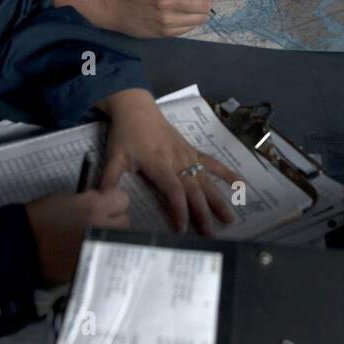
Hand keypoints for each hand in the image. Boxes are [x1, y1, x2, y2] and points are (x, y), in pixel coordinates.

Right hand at [28, 190, 130, 284]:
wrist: (23, 243)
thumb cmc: (41, 216)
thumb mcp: (68, 198)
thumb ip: (90, 199)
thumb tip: (103, 202)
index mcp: (95, 207)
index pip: (124, 199)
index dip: (114, 200)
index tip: (105, 204)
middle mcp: (101, 228)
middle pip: (125, 221)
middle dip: (114, 219)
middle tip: (98, 221)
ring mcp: (98, 248)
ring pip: (119, 240)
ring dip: (110, 237)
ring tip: (94, 237)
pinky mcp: (92, 264)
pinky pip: (105, 255)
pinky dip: (100, 252)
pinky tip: (86, 250)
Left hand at [99, 89, 239, 234]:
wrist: (137, 109)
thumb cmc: (125, 134)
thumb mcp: (113, 157)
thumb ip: (109, 180)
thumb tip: (102, 201)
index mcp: (159, 163)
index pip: (174, 190)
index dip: (180, 210)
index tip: (182, 229)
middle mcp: (178, 160)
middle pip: (194, 190)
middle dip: (202, 213)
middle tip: (210, 234)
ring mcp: (188, 155)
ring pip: (206, 180)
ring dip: (218, 200)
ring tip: (229, 219)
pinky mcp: (192, 151)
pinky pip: (213, 162)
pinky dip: (227, 173)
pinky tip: (241, 185)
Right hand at [104, 0, 210, 37]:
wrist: (114, 5)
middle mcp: (169, 1)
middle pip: (205, 5)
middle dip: (203, 1)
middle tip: (194, 0)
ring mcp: (167, 19)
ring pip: (200, 19)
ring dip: (197, 14)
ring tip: (188, 10)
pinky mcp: (165, 33)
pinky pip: (188, 29)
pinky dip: (187, 23)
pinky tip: (178, 17)